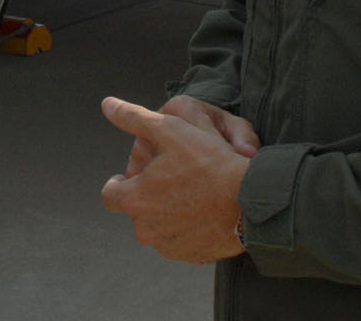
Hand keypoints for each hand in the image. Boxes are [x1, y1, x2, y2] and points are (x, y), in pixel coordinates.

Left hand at [100, 96, 250, 263]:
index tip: (135, 176)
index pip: (110, 195)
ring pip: (158, 228)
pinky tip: (203, 210)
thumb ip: (133, 118)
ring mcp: (170, 246)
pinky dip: (187, 228)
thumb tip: (108, 104)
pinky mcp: (193, 256)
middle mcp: (147, 229)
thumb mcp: (170, 129)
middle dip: (147, 196)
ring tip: (189, 193)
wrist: (252, 199)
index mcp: (135, 200)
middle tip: (170, 180)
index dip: (120, 183)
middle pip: (136, 211)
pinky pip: (180, 241)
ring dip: (166, 213)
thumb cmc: (210, 161)